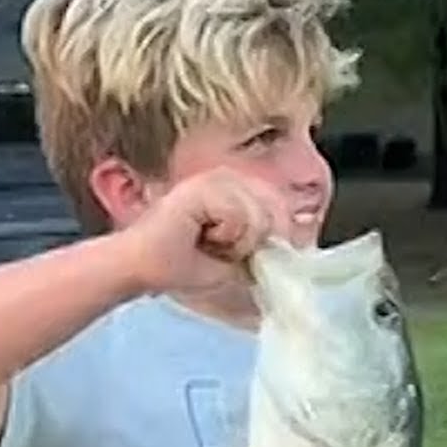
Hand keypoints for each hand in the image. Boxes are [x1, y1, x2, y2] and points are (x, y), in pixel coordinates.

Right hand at [119, 167, 274, 293]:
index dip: (275, 235)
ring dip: (236, 243)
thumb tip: (302, 234)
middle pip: (276, 211)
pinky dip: (224, 236)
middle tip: (219, 249)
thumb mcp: (240, 256)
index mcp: (238, 188)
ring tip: (208, 242)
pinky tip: (200, 236)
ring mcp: (215, 178)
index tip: (241, 253)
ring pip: (259, 216)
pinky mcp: (203, 187)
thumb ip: (268, 242)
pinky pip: (238, 217)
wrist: (144, 269)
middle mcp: (229, 177)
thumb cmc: (185, 265)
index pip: (281, 206)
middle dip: (253, 242)